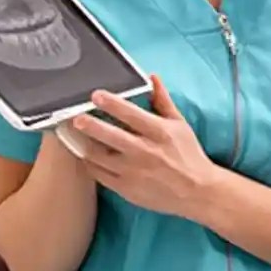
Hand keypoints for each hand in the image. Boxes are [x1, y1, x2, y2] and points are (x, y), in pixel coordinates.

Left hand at [71, 74, 220, 219]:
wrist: (196, 192)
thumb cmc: (188, 155)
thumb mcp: (179, 124)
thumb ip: (162, 101)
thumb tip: (152, 77)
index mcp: (159, 132)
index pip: (131, 114)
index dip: (112, 103)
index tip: (96, 95)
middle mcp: (145, 152)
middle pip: (111, 136)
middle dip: (91, 125)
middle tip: (76, 118)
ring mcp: (133, 172)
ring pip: (100, 157)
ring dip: (84, 145)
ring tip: (74, 136)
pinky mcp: (126, 189)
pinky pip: (100, 175)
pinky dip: (90, 164)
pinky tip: (86, 156)